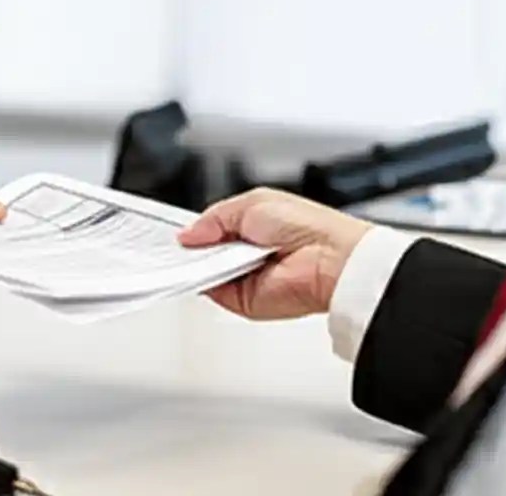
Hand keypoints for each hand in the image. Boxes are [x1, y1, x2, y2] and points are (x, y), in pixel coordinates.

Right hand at [178, 188, 370, 319]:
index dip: (194, 231)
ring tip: (197, 251)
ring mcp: (243, 278)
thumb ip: (212, 218)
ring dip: (196, 263)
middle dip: (191, 247)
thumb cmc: (305, 226)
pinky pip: (212, 292)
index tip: (177, 232)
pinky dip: (202, 281)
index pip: (211, 231)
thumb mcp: (250, 204)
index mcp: (251, 226)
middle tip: (184, 242)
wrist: (328, 259)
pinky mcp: (243, 300)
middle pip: (204, 253)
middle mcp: (246, 253)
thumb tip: (187, 235)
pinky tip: (203, 267)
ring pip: (204, 272)